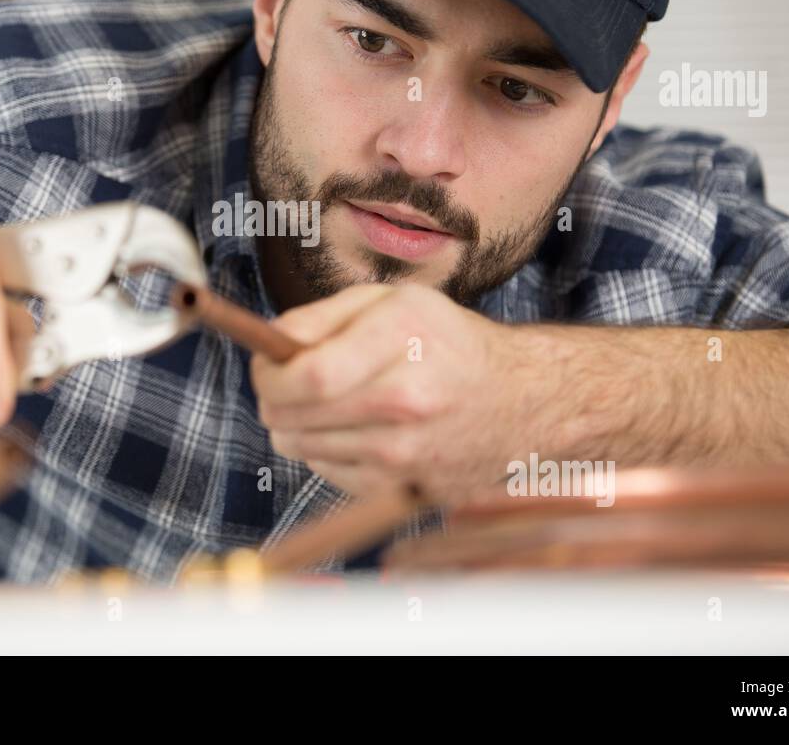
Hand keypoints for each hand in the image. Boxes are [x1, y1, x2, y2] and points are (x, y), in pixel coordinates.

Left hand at [251, 284, 533, 504]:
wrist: (522, 399)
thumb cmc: (448, 343)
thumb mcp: (392, 301)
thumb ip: (321, 316)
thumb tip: (267, 344)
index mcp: (403, 338)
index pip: (308, 374)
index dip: (268, 374)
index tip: (266, 365)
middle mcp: (407, 398)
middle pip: (295, 415)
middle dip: (273, 398)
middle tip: (286, 383)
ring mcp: (407, 452)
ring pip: (303, 446)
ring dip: (297, 424)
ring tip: (327, 403)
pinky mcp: (404, 487)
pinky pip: (327, 472)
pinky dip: (325, 451)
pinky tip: (354, 429)